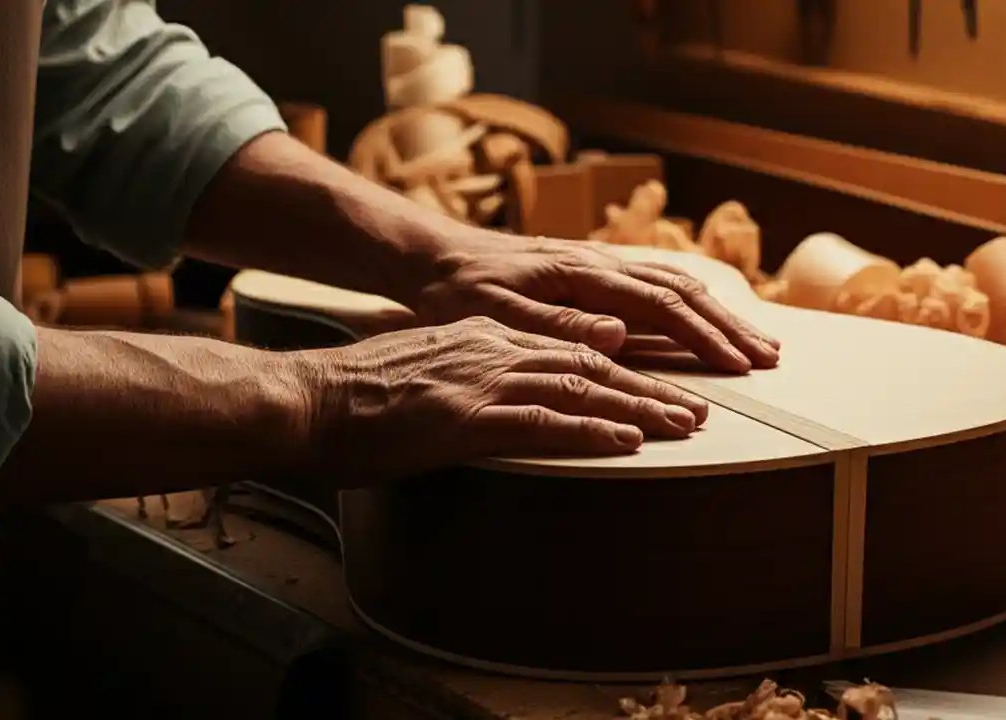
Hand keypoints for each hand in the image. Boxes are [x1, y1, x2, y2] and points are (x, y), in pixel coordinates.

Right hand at [288, 316, 709, 487]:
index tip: (660, 388)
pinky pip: (544, 421)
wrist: (309, 397)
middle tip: (696, 409)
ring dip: (639, 407)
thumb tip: (495, 399)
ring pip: (580, 388)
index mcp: (484, 339)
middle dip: (649, 387)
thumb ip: (468, 376)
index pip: (569, 352)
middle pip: (590, 365)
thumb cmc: (357, 395)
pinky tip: (627, 442)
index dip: (623, 371)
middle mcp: (492, 350)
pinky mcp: (467, 417)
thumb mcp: (424, 372)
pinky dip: (592, 430)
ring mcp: (482, 381)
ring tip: (685, 425)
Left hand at [412, 232, 778, 372]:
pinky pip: (654, 283)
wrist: (434, 255)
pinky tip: (705, 317)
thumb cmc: (457, 289)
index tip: (739, 365)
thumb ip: (557, 323)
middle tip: (768, 358)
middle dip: (728, 325)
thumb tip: (618, 332)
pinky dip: (690, 301)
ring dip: (717, 313)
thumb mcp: (495, 313)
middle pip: (681, 291)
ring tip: (752, 342)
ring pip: (673, 284)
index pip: (659, 306)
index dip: (704, 337)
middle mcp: (598, 263)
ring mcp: (597, 265)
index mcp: (580, 273)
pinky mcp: (591, 272)